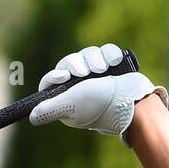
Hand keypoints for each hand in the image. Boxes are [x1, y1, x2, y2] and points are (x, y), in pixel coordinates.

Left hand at [29, 43, 167, 146]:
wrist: (136, 101)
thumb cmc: (101, 104)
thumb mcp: (70, 106)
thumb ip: (50, 109)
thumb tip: (32, 116)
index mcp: (67, 99)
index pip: (52, 81)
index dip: (56, 75)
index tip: (65, 76)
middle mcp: (80, 88)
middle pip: (70, 62)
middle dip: (78, 63)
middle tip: (88, 72)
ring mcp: (98, 77)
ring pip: (87, 54)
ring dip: (95, 57)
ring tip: (104, 69)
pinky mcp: (113, 68)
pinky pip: (105, 51)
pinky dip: (109, 53)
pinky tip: (114, 61)